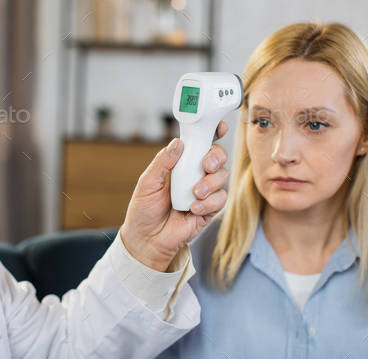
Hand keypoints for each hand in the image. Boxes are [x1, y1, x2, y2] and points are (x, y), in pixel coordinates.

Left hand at [120, 121, 229, 271]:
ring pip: (223, 178)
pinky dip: (209, 203)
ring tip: (194, 194)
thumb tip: (178, 143)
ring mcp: (204, 193)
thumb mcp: (147, 182)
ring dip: (210, 184)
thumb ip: (162, 162)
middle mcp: (195, 176)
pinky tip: (194, 208)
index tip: (218, 128)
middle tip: (205, 165)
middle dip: (216, 158)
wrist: (146, 240)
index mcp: (181, 165)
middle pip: (218, 158)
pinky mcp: (209, 211)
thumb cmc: (144, 210)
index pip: (199, 145)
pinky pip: (221, 200)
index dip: (212, 134)